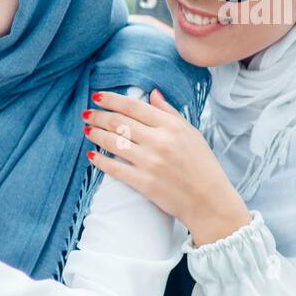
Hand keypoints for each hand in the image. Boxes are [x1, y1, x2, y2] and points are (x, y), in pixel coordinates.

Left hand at [83, 89, 250, 245]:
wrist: (209, 201)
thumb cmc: (202, 166)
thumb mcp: (191, 133)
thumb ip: (170, 112)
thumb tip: (152, 93)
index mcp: (172, 126)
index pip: (134, 107)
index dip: (111, 100)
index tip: (97, 96)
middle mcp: (160, 141)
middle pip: (119, 122)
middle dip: (98, 116)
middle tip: (86, 114)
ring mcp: (151, 162)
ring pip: (113, 142)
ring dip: (96, 134)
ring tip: (87, 130)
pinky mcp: (144, 183)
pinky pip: (114, 168)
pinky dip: (100, 160)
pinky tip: (92, 155)